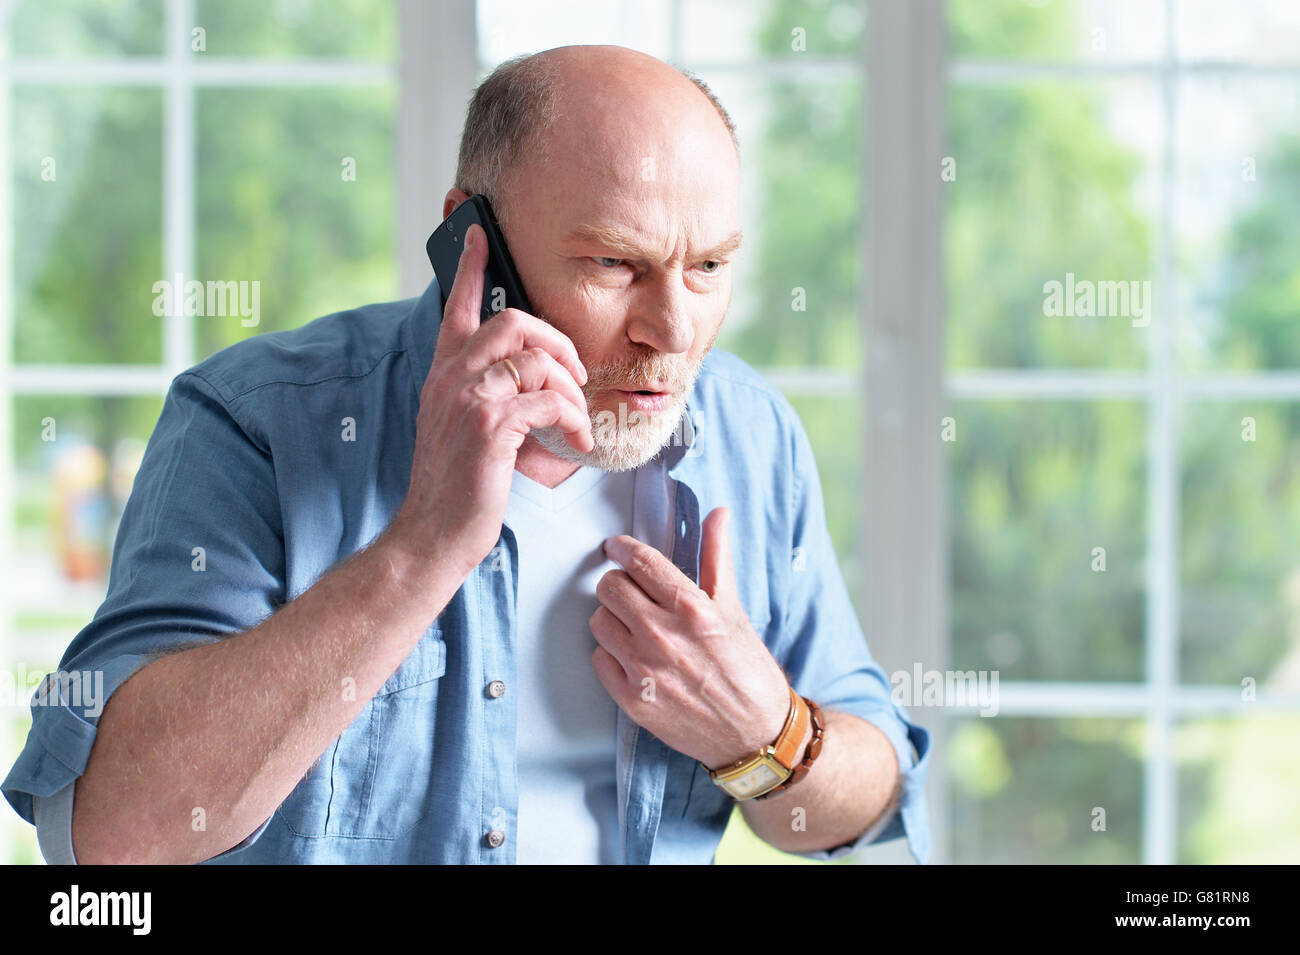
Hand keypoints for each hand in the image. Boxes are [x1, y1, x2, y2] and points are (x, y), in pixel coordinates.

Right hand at [387, 223, 593, 577]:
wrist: (433, 534)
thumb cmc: (457, 488)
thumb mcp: (463, 430)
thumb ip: (488, 397)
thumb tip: (536, 381)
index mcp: (444, 376)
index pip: (455, 308)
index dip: (468, 268)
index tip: (478, 233)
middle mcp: (452, 378)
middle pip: (512, 320)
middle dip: (558, 340)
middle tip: (574, 373)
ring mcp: (469, 399)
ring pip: (538, 361)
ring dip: (571, 393)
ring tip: (577, 424)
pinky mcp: (490, 425)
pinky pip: (549, 399)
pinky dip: (573, 419)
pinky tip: (576, 441)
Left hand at [589, 506, 792, 769]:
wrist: (756, 734)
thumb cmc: (748, 669)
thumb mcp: (733, 610)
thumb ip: (717, 558)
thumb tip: (718, 514)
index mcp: (691, 608)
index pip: (640, 562)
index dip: (623, 549)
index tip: (617, 547)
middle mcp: (663, 636)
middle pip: (609, 588)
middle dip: (619, 584)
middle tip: (632, 592)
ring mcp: (644, 671)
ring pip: (599, 622)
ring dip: (613, 619)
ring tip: (633, 626)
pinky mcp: (632, 701)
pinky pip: (600, 660)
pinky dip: (612, 655)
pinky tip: (633, 657)